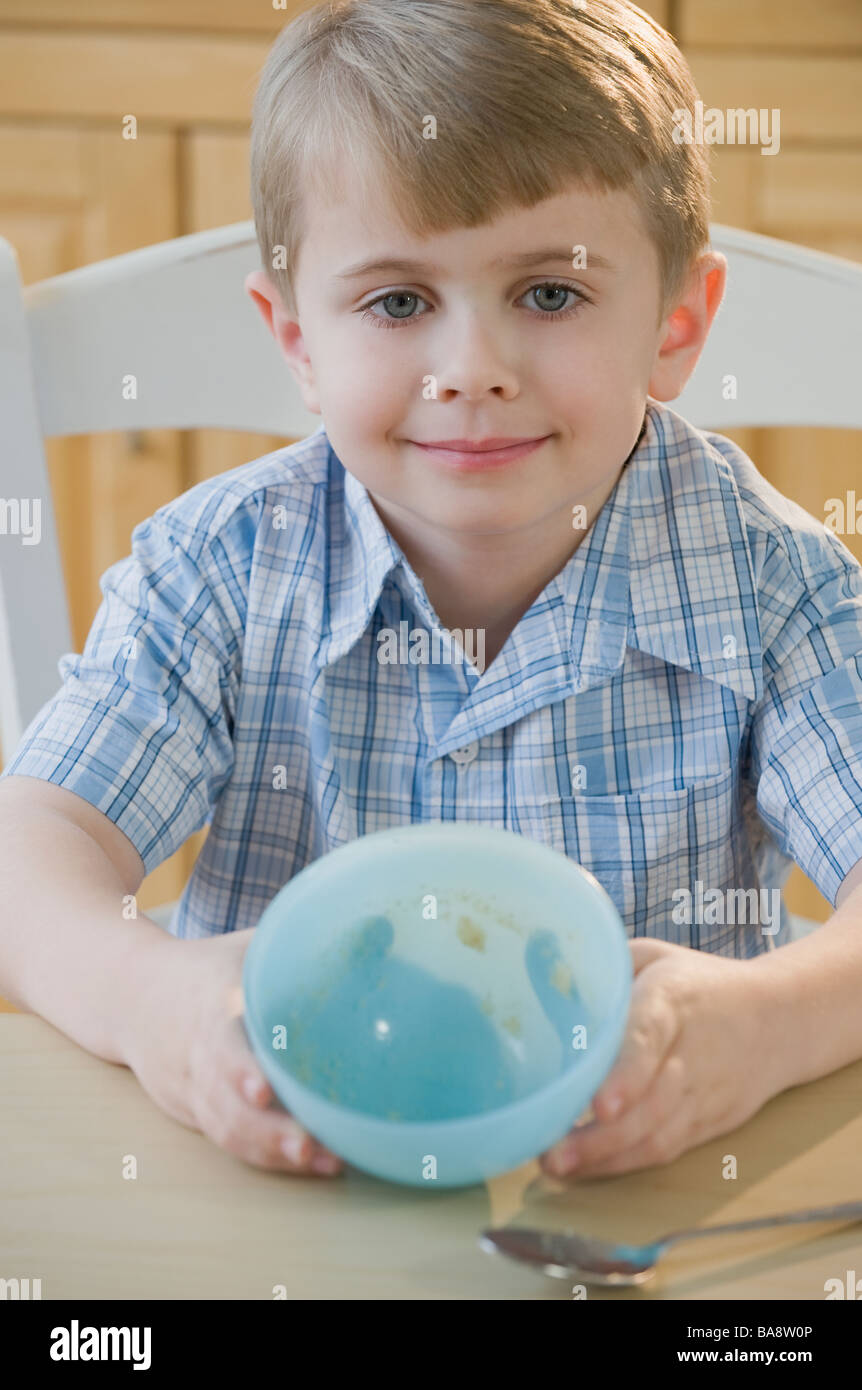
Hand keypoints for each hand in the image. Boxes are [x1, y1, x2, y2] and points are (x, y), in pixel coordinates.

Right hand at [122, 925, 344, 1176]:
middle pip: (225, 1100)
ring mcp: (190, 1087)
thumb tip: (384, 926)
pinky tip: (307, 1164)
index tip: (264, 1090)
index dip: (239, 1068)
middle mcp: (197, 1053)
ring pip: (226, 1128)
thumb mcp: (247, 944)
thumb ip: (306, 940)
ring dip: (272, 1151)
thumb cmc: (207, 967)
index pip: (221, 1040)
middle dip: (267, 1129)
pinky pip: (225, 1139)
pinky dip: (263, 1155)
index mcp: (210, 1005)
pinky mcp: (192, 1111)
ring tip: (325, 1163)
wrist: (130, 995)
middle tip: (312, 1145)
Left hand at [539, 937, 783, 1178]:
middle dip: (601, 1136)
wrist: (781, 1019)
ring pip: (658, 1135)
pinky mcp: (710, 1123)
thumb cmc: (700, 983)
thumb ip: (605, 965)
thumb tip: (541, 966)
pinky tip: (588, 1168)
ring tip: (558, 1166)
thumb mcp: (656, 956)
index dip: (627, 1073)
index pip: (650, 1036)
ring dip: (607, 1157)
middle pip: (651, 1102)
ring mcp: (705, 1093)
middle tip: (551, 1153)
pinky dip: (627, 1163)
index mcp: (674, 999)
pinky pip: (667, 1149)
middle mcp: (693, 1051)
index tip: (600, 1105)